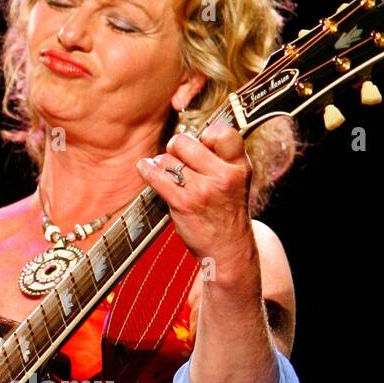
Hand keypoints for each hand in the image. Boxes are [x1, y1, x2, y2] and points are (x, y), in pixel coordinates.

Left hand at [136, 124, 253, 271]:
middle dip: (176, 147)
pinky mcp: (184, 204)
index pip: (223, 133)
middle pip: (186, 142)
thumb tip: (186, 138)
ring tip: (169, 175)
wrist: (228, 249)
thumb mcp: (236, 181)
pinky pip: (157, 177)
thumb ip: (220, 158)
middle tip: (177, 158)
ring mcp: (203, 190)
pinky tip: (144, 168)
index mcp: (239, 166)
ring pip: (167, 160)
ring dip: (162, 164)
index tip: (201, 144)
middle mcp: (223, 176)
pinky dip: (147, 171)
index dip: (207, 135)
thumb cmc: (227, 213)